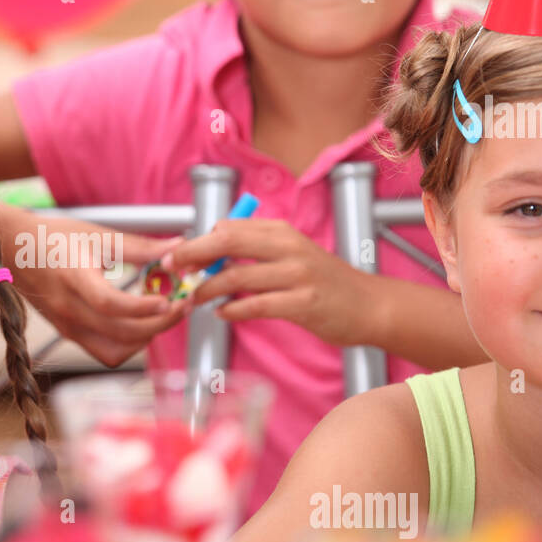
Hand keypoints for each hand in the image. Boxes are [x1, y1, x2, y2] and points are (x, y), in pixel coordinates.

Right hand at [0, 202, 188, 367]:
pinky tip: (139, 322)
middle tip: (182, 305)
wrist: (10, 248)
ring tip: (162, 315)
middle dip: (159, 323)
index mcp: (73, 278)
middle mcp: (68, 308)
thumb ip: (139, 246)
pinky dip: (128, 344)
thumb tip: (177, 248)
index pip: (108, 303)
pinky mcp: (68, 333)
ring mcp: (67, 325)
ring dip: (144, 339)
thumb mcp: (96, 234)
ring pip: (114, 351)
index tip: (168, 300)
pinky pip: (104, 352)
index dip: (142, 307)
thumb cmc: (51, 237)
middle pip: (119, 332)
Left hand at [161, 218, 378, 346]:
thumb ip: (255, 248)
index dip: (197, 241)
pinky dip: (232, 311)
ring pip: (237, 277)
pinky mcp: (303, 303)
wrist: (369, 304)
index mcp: (281, 232)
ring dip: (207, 290)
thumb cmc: (324, 281)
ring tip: (194, 299)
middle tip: (172, 269)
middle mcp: (288, 247)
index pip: (228, 228)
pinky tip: (222, 314)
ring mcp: (297, 275)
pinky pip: (256, 305)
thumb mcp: (291, 253)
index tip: (178, 255)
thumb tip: (211, 246)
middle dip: (192, 255)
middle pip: (227, 242)